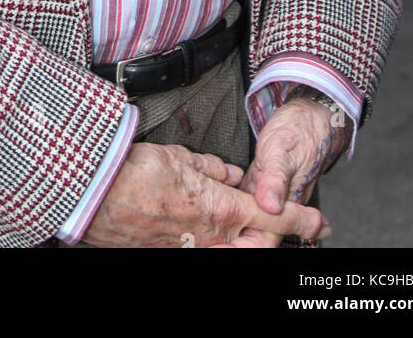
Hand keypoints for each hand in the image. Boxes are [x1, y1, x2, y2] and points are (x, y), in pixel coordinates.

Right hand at [80, 141, 328, 247]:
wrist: (92, 196)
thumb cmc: (133, 172)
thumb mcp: (179, 157)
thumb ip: (212, 167)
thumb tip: (233, 173)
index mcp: (220, 209)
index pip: (274, 218)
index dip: (301, 220)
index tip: (319, 220)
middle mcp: (212, 238)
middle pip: (261, 246)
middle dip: (276, 236)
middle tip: (285, 221)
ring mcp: (193, 252)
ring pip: (235, 252)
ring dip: (247, 239)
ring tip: (249, 225)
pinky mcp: (174, 255)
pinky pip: (208, 251)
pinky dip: (218, 240)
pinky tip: (208, 225)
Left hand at [212, 96, 349, 247]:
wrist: (307, 116)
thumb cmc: (298, 131)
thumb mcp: (281, 151)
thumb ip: (275, 179)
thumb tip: (271, 207)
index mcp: (286, 207)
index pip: (262, 239)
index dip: (239, 243)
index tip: (217, 244)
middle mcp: (275, 207)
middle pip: (250, 231)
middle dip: (228, 232)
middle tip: (202, 226)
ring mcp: (264, 196)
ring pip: (243, 217)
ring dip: (225, 218)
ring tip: (201, 216)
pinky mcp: (256, 184)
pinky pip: (240, 199)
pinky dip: (226, 200)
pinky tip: (209, 195)